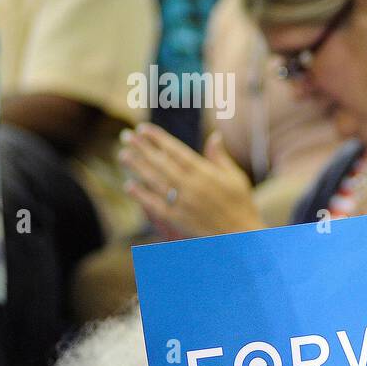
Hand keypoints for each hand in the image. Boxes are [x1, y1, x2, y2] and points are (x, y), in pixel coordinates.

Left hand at [119, 124, 265, 239]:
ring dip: (137, 167)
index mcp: (206, 173)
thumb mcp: (236, 178)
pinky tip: (128, 185)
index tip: (144, 128)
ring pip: (154, 181)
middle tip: (126, 136)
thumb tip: (215, 136)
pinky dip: (141, 195)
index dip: (158, 139)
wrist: (243, 237)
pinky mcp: (177, 219)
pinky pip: (154, 205)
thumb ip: (221, 158)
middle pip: (161, 163)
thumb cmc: (242, 206)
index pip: (176, 150)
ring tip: (123, 155)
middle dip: (142, 148)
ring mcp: (182, 203)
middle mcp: (191, 186)